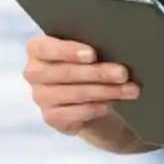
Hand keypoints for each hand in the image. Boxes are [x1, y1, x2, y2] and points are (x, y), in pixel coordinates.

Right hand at [23, 34, 140, 135]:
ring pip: (73, 93)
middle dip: (97, 73)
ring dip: (105, 91)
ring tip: (129, 90)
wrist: (91, 101)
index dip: (68, 51)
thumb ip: (91, 47)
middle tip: (123, 73)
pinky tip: (111, 104)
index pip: (45, 48)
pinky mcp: (51, 117)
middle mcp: (34, 73)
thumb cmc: (90, 66)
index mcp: (37, 49)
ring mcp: (40, 97)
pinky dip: (95, 108)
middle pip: (64, 72)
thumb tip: (115, 45)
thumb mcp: (88, 53)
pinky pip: (74, 113)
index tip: (93, 54)